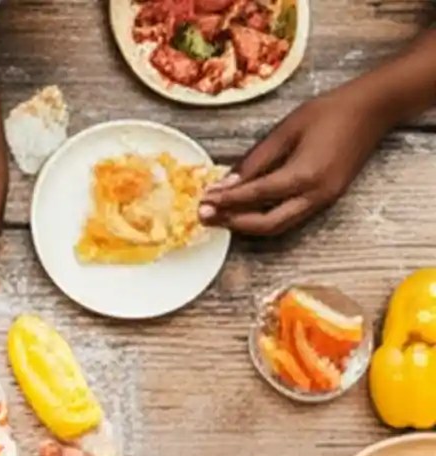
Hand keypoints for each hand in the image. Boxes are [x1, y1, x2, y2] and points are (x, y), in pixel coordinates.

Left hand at [199, 82, 390, 235]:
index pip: (256, 195)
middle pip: (267, 224)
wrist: (372, 110)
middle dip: (233, 223)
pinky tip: (245, 210)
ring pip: (279, 226)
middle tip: (205, 217)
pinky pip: (290, 217)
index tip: (203, 201)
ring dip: (247, 225)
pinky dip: (265, 218)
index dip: (227, 201)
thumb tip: (226, 183)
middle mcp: (315, 195)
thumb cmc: (328, 112)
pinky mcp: (327, 199)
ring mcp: (324, 200)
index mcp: (305, 175)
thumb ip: (256, 160)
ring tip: (220, 217)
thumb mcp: (285, 130)